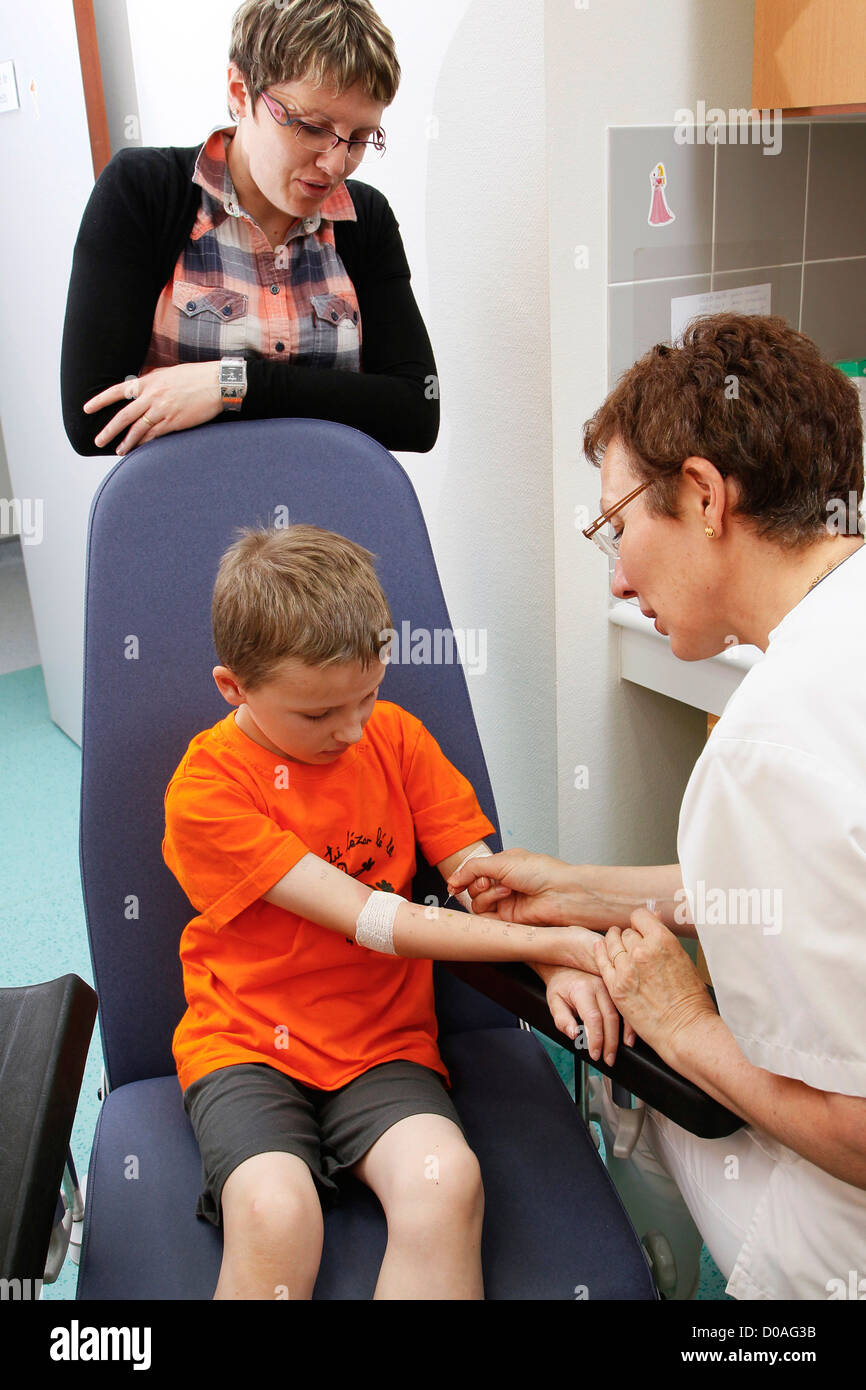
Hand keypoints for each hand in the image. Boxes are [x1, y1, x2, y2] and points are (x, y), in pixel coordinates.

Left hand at [84, 362, 222, 453]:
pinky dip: (145, 443)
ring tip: (119, 451)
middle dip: (109, 430)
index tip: (86, 408)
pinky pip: (155, 435)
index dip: (100, 400)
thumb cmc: (196, 376)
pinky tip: (139, 449)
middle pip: (124, 416)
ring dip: (127, 442)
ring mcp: (162, 410)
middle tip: (98, 441)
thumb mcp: (168, 373)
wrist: (217, 382)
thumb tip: (140, 384)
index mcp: (148, 381)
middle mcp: (152, 396)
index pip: (117, 391)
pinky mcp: (174, 422)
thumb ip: (152, 380)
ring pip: (138, 429)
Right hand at [446, 847, 605, 926]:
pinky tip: (502, 900)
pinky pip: (486, 918)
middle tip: (489, 882)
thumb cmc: (540, 872)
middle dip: (477, 884)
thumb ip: (472, 868)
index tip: (454, 882)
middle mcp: (503, 884)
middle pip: (472, 889)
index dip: (463, 877)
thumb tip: (453, 878)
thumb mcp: (501, 861)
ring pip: (477, 903)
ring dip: (488, 895)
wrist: (560, 894)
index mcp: (503, 865)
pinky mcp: (508, 920)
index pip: (473, 872)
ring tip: (506, 891)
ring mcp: (505, 902)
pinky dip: (489, 908)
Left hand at [542, 966, 635, 1066]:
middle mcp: (599, 985)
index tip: (595, 1054)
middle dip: (610, 1043)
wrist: (566, 967)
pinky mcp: (616, 990)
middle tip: (607, 1060)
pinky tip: (629, 1039)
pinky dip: (630, 1026)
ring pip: (621, 1014)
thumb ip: (562, 1020)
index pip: (593, 1018)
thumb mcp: (554, 1002)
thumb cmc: (560, 986)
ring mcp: (610, 987)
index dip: (596, 1039)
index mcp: (583, 989)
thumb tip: (575, 1035)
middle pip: (610, 1018)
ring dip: (621, 1037)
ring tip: (616, 1053)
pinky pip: (626, 1009)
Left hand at [594, 908, 715, 1064]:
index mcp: (663, 941)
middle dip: (631, 937)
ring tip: (616, 942)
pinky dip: (600, 952)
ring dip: (615, 942)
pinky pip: (602, 962)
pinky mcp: (616, 986)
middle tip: (634, 945)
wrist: (686, 1029)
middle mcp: (642, 951)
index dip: (640, 922)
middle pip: (627, 933)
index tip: (641, 927)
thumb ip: (665, 940)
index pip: (640, 916)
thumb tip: (656, 920)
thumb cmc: (692, 1000)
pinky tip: (599, 947)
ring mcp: (627, 968)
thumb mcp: (684, 960)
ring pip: (613, 944)